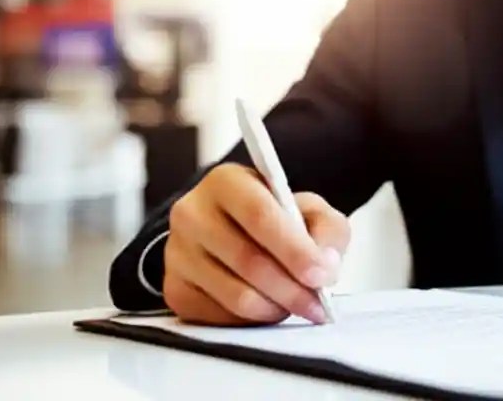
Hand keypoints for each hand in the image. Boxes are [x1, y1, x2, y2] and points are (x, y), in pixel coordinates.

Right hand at [164, 163, 348, 325]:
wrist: (236, 235)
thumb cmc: (275, 220)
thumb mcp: (310, 211)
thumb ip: (327, 229)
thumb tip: (324, 263)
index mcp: (226, 182)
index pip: (259, 215)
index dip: (294, 249)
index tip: (321, 275)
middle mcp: (192, 213)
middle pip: (248, 260)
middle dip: (292, 288)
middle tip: (319, 304)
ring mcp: (177, 253)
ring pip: (236, 296)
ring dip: (276, 307)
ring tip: (295, 303)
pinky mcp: (175, 289)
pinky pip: (220, 318)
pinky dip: (253, 320)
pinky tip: (266, 305)